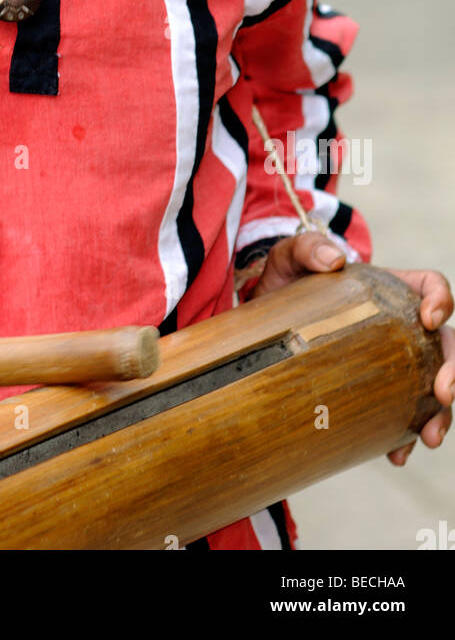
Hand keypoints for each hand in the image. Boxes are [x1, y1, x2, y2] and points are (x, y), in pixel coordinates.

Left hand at [251, 236, 454, 464]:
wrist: (266, 313)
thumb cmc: (287, 279)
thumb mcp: (290, 256)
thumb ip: (308, 247)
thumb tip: (334, 260)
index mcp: (389, 287)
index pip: (430, 286)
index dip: (441, 300)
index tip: (430, 320)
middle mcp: (400, 325)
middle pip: (445, 344)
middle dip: (454, 370)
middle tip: (444, 394)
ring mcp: (392, 359)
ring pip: (433, 385)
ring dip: (440, 413)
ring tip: (429, 437)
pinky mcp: (374, 387)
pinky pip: (401, 413)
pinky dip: (404, 435)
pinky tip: (397, 453)